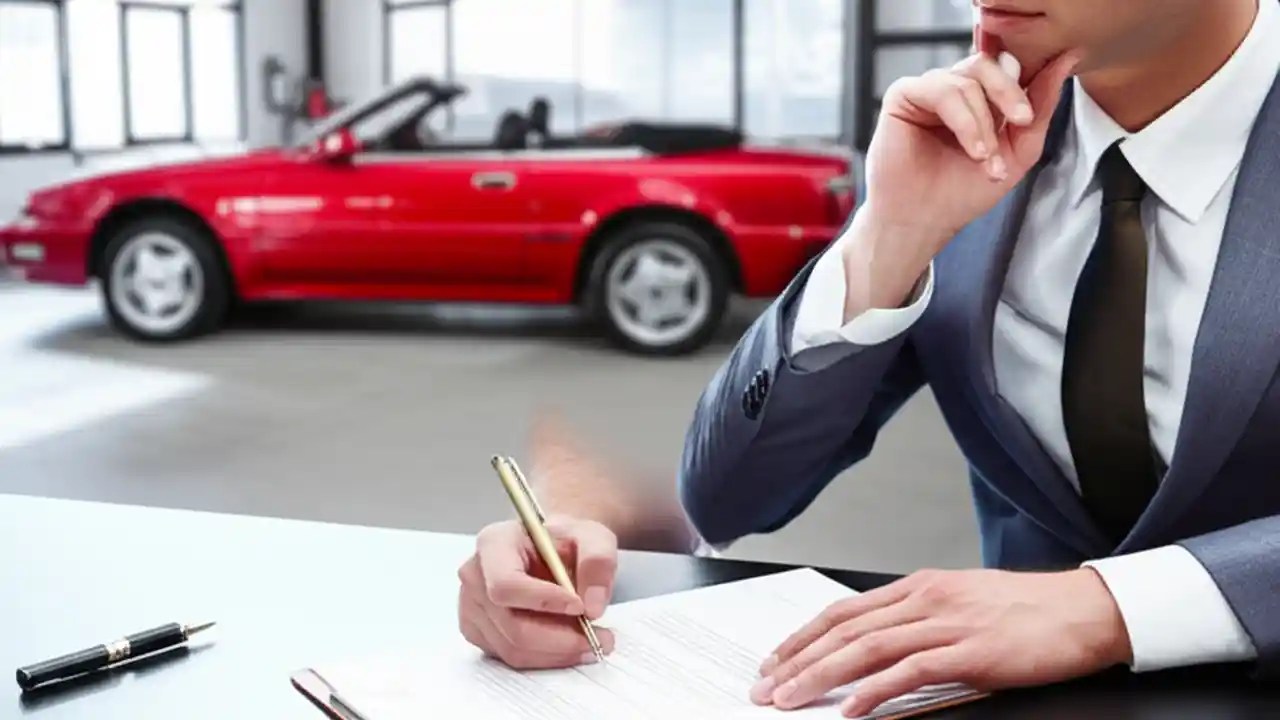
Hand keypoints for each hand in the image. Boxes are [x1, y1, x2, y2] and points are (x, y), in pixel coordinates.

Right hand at [457, 517, 618, 668]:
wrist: (550, 551)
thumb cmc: (565, 541)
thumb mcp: (592, 536)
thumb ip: (597, 562)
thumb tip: (593, 607)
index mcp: (494, 543)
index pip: (506, 584)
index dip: (543, 602)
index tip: (580, 607)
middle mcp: (475, 576)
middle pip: (512, 625)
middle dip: (560, 639)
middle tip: (600, 638)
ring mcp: (471, 607)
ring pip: (513, 647)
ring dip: (557, 652)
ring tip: (591, 641)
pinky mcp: (478, 631)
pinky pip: (511, 656)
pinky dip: (545, 657)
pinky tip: (568, 643)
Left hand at [750, 568, 1130, 717]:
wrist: (1085, 610)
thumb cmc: (1027, 610)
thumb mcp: (961, 602)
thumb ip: (917, 619)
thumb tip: (874, 644)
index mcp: (919, 587)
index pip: (844, 611)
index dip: (803, 637)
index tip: (775, 660)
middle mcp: (925, 600)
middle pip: (844, 630)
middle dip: (797, 660)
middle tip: (766, 687)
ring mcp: (947, 624)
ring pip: (866, 649)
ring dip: (820, 676)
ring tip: (790, 699)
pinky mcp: (971, 652)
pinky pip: (910, 671)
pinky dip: (873, 691)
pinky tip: (849, 709)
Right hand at [841, 49, 1081, 315]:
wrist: (922, 223)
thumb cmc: (961, 193)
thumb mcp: (1017, 152)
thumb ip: (1040, 109)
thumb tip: (1067, 61)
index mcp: (977, 97)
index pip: (1006, 68)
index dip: (1027, 79)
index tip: (1040, 105)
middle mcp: (951, 87)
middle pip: (987, 64)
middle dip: (1010, 93)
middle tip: (1024, 122)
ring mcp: (927, 89)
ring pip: (968, 82)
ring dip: (984, 124)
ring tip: (986, 159)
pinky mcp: (902, 95)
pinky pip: (942, 91)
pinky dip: (964, 121)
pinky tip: (973, 151)